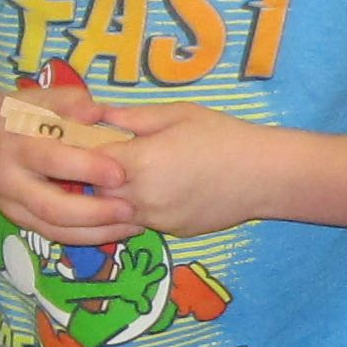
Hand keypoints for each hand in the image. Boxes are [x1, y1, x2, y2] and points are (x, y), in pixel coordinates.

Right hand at [0, 98, 136, 246]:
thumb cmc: (19, 113)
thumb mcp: (39, 99)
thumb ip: (68, 102)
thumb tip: (96, 112)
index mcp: (15, 144)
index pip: (50, 159)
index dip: (85, 167)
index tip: (119, 172)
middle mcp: (9, 180)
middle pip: (50, 206)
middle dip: (93, 212)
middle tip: (129, 209)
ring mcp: (11, 205)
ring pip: (52, 229)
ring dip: (95, 233)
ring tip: (132, 226)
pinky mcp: (18, 220)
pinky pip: (53, 236)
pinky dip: (85, 237)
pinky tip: (115, 231)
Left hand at [90, 100, 283, 236]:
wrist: (264, 175)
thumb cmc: (222, 135)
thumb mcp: (177, 114)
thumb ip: (132, 117)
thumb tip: (95, 113)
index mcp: (141, 162)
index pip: (89, 162)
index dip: (83, 151)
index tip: (84, 140)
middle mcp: (143, 197)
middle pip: (95, 192)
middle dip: (94, 177)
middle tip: (102, 158)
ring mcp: (157, 220)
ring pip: (114, 213)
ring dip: (114, 196)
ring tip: (129, 174)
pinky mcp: (171, 232)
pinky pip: (141, 222)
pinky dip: (138, 208)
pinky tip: (155, 190)